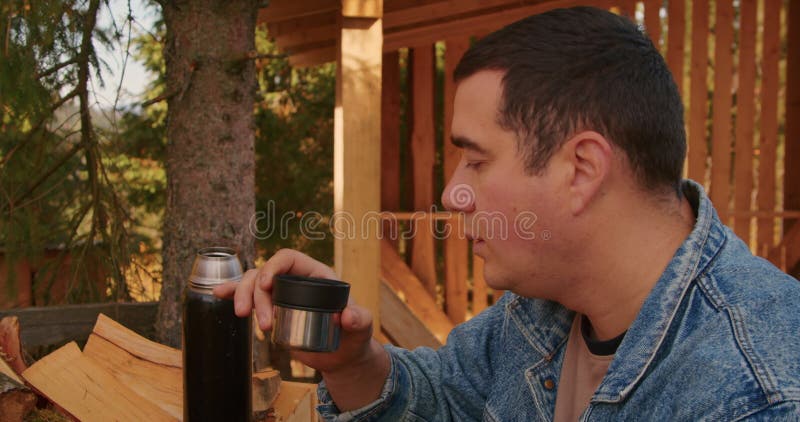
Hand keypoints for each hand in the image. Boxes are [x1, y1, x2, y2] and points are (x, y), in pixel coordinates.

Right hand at [213, 249, 383, 374]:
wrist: (341, 356)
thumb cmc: (353, 337)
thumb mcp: (361, 328)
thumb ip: (359, 320)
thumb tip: (346, 316)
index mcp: (316, 274)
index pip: (288, 259)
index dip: (273, 266)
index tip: (266, 286)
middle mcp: (296, 280)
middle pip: (266, 273)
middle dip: (256, 293)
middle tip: (263, 323)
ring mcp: (281, 293)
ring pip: (253, 282)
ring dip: (244, 296)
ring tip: (245, 319)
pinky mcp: (271, 308)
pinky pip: (249, 295)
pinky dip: (233, 293)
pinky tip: (218, 294)